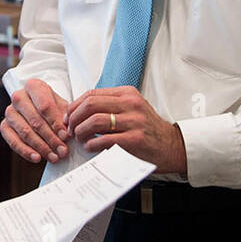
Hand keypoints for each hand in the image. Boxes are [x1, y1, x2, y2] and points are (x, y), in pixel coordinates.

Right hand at [0, 77, 70, 164]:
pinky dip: (26, 151)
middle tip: (62, 151)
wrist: (37, 107)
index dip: (56, 123)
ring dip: (41, 147)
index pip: (45, 106)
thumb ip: (64, 116)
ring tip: (54, 157)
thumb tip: (65, 131)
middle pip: (35, 121)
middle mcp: (18, 97)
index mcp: (33, 86)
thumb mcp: (61, 106)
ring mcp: (9, 112)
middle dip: (51, 139)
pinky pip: (13, 141)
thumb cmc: (52, 106)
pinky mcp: (4, 126)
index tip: (66, 136)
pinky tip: (37, 158)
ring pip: (25, 132)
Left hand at [65, 85, 186, 174]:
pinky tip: (90, 147)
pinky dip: (92, 144)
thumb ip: (110, 106)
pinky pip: (105, 139)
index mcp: (127, 94)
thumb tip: (79, 110)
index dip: (74, 106)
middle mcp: (131, 104)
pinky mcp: (135, 139)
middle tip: (71, 130)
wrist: (172, 146)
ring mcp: (134, 121)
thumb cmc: (147, 129)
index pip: (92, 94)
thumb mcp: (132, 109)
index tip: (68, 118)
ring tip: (80, 139)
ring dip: (81, 131)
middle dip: (74, 118)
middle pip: (90, 105)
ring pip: (95, 121)